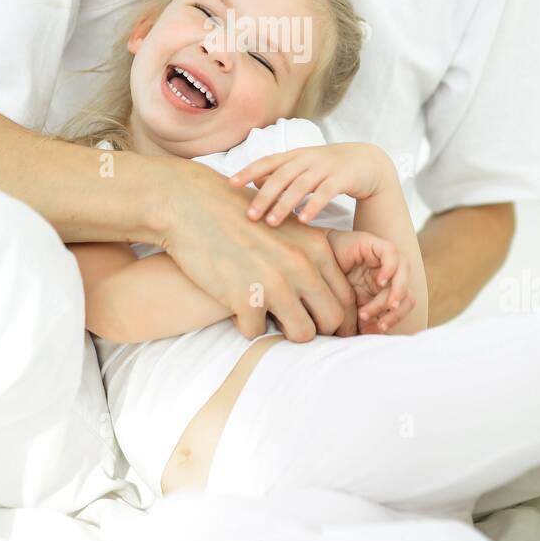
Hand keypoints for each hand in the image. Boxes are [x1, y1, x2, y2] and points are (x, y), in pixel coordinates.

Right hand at [156, 157, 357, 341]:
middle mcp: (302, 267)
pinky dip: (247, 324)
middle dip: (318, 330)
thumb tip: (328, 292)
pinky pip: (257, 332)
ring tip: (269, 317)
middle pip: (332, 320)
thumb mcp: (285, 227)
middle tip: (297, 327)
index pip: (347, 297)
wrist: (192, 206)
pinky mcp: (245, 298)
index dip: (342, 318)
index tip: (328, 327)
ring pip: (302, 334)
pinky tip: (237, 307)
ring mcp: (274, 283)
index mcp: (316, 249)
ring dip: (285, 332)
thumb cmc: (238, 214)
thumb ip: (309, 256)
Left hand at [229, 142, 391, 226]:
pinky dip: (313, 205)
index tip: (231, 183)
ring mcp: (326, 166)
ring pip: (301, 185)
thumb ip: (281, 174)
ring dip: (285, 203)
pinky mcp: (343, 177)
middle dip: (265, 195)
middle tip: (250, 215)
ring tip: (272, 222)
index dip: (249, 170)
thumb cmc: (328, 168)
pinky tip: (303, 220)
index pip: (268, 161)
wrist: (367, 161)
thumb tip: (255, 183)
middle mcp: (308, 158)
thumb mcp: (303, 167)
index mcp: (295, 155)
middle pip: (282, 175)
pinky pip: (326, 192)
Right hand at [326, 229, 417, 334]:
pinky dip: (391, 268)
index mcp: (383, 291)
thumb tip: (368, 341)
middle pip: (407, 295)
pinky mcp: (375, 244)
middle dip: (392, 312)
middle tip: (367, 317)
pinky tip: (380, 281)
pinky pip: (392, 254)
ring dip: (393, 294)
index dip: (393, 320)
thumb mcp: (345, 308)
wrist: (309, 258)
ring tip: (375, 304)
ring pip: (404, 275)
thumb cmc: (325, 285)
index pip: (401, 307)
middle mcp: (387, 275)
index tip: (376, 330)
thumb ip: (357, 323)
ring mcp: (383, 259)